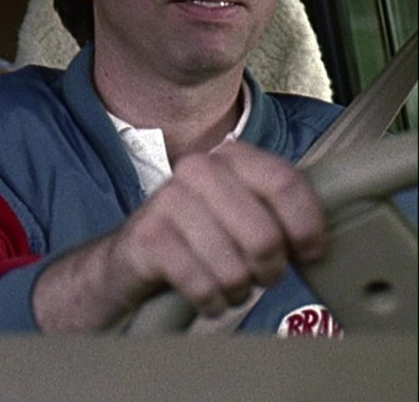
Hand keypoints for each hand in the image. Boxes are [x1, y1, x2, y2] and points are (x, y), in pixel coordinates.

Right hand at [34, 141, 326, 330]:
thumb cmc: (200, 239)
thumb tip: (326, 231)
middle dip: (269, 269)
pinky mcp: (146, 238)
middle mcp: (196, 170)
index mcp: (229, 157)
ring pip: (234, 266)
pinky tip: (204, 295)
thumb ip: (281, 209)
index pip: (285, 182)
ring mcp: (166, 202)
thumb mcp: (242, 212)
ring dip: (237, 290)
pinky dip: (210, 301)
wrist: (132, 258)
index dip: (307, 227)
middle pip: (263, 233)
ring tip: (227, 285)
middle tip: (259, 275)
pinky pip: (202, 284)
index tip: (308, 252)